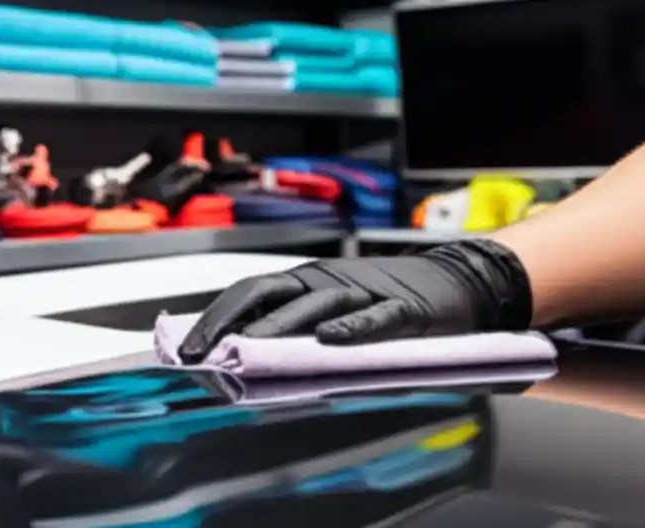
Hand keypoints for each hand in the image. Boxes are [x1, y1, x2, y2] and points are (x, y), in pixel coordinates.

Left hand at [177, 239, 532, 363]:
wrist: (459, 284)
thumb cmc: (386, 306)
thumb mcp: (334, 316)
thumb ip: (295, 334)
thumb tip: (241, 362)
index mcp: (305, 282)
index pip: (249, 293)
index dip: (215, 317)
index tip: (186, 349)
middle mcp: (326, 281)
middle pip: (268, 293)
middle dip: (229, 321)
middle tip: (201, 353)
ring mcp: (364, 291)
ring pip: (315, 305)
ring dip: (280, 327)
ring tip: (249, 349)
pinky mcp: (404, 308)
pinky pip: (376, 317)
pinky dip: (353, 328)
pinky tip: (330, 340)